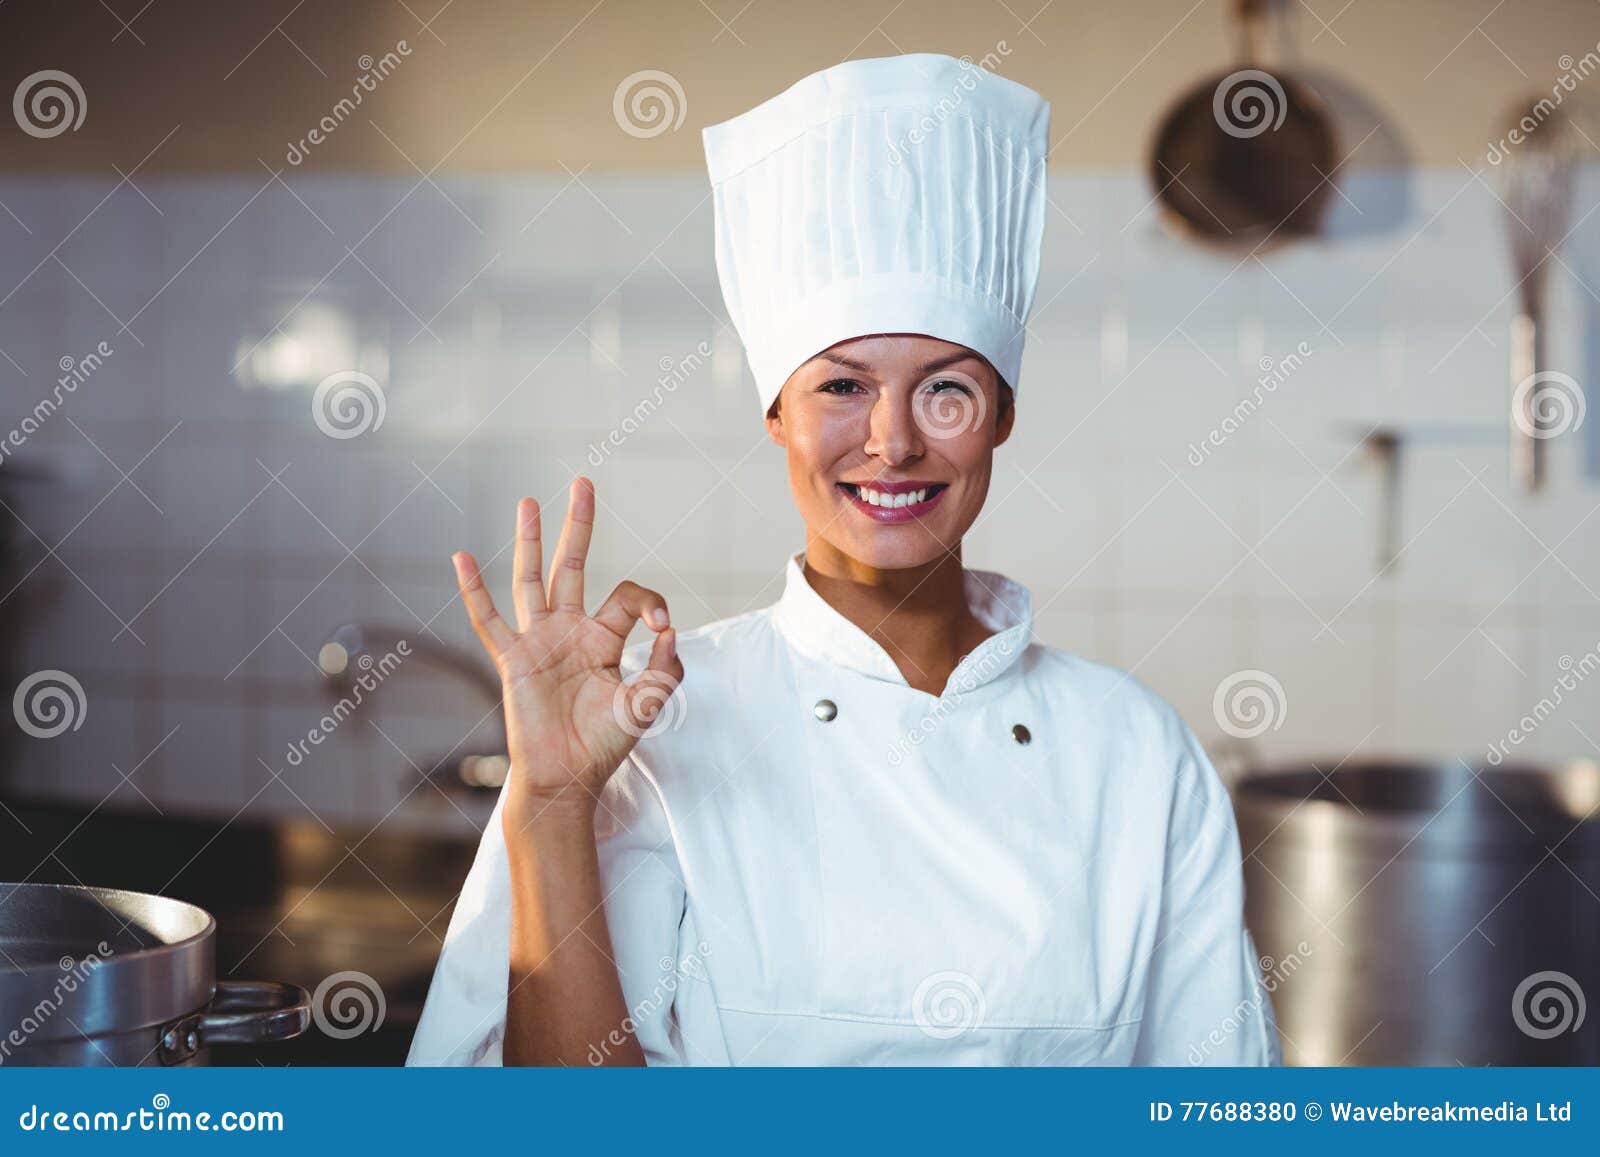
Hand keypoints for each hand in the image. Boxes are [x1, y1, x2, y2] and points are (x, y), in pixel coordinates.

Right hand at [451, 478, 682, 830]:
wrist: (567, 779)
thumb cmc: (604, 746)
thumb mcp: (647, 705)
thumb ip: (665, 669)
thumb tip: (669, 631)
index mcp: (604, 639)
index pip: (628, 596)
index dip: (650, 603)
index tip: (660, 626)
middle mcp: (570, 631)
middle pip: (574, 566)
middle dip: (579, 526)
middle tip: (583, 483)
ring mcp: (538, 641)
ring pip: (532, 580)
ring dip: (530, 540)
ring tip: (528, 501)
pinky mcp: (513, 659)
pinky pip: (489, 620)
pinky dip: (474, 589)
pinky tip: (462, 557)